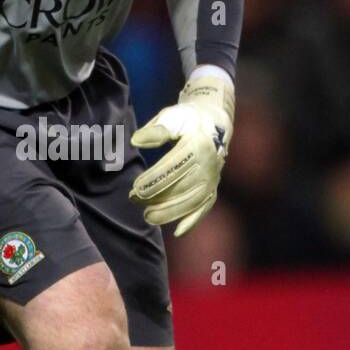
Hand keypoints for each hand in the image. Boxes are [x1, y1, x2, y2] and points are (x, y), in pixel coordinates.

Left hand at [128, 74, 234, 236]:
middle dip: (157, 197)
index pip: (173, 167)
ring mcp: (212, 178)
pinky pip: (205, 207)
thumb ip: (156, 130)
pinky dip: (193, 221)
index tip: (136, 187)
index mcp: (197, 145)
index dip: (154, 180)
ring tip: (148, 216)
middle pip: (182, 186)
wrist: (214, 123)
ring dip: (170, 212)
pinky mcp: (213, 188)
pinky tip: (177, 232)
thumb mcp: (172, 117)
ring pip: (192, 201)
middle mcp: (208, 164)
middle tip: (134, 200)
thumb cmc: (187, 120)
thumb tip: (136, 140)